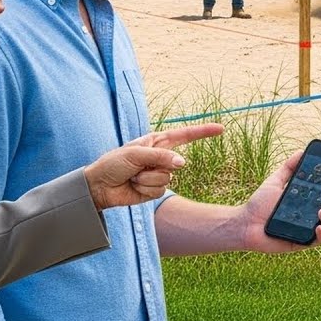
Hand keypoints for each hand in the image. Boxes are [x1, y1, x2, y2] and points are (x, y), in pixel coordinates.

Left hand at [84, 123, 222, 208]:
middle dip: (156, 166)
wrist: (99, 186)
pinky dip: (145, 189)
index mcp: (157, 142)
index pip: (185, 136)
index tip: (221, 129)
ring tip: (132, 177)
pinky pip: (159, 190)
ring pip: (167, 178)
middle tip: (136, 167)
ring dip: (146, 179)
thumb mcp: (136, 154)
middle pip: (174, 163)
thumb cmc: (113, 163)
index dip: (203, 132)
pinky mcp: (154, 190)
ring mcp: (158, 174)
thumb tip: (182, 163)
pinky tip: (133, 186)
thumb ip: (161, 157)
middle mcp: (160, 157)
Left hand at [235, 149, 320, 252]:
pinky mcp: (301, 242)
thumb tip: (302, 151)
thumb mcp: (275, 181)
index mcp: (307, 200)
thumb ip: (288, 167)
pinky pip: (317, 241)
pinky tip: (317, 227)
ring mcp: (307, 229)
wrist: (244, 223)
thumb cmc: (259, 203)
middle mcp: (310, 214)